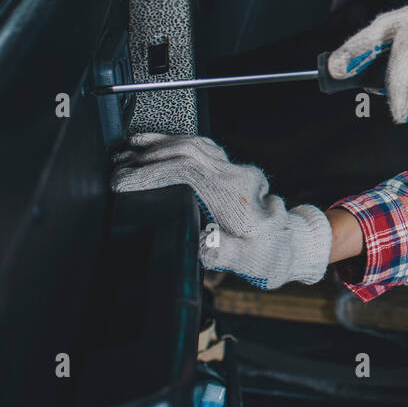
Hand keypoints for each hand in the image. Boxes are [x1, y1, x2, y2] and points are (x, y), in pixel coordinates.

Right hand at [110, 133, 331, 288]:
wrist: (291, 245)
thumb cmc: (269, 256)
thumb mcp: (248, 262)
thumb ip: (225, 253)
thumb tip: (202, 242)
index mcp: (236, 195)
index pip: (188, 171)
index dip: (153, 173)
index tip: (124, 182)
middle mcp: (236, 175)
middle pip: (187, 151)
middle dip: (147, 159)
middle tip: (116, 171)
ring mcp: (235, 169)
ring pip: (193, 144)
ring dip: (158, 147)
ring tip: (125, 154)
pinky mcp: (231, 170)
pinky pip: (200, 148)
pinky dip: (173, 144)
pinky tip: (153, 147)